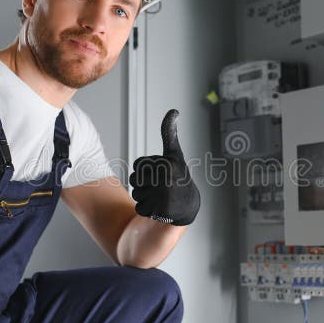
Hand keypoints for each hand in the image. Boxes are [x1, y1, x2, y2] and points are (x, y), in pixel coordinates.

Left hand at [129, 109, 200, 225]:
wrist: (189, 205)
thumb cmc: (179, 175)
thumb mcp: (175, 153)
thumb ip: (169, 133)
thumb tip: (173, 111)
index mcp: (166, 163)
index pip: (138, 165)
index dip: (145, 169)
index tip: (161, 172)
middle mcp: (165, 179)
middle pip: (134, 180)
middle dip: (143, 184)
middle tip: (160, 186)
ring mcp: (163, 196)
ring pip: (136, 194)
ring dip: (144, 197)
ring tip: (161, 196)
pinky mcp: (160, 211)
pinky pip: (140, 208)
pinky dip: (147, 210)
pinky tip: (160, 207)